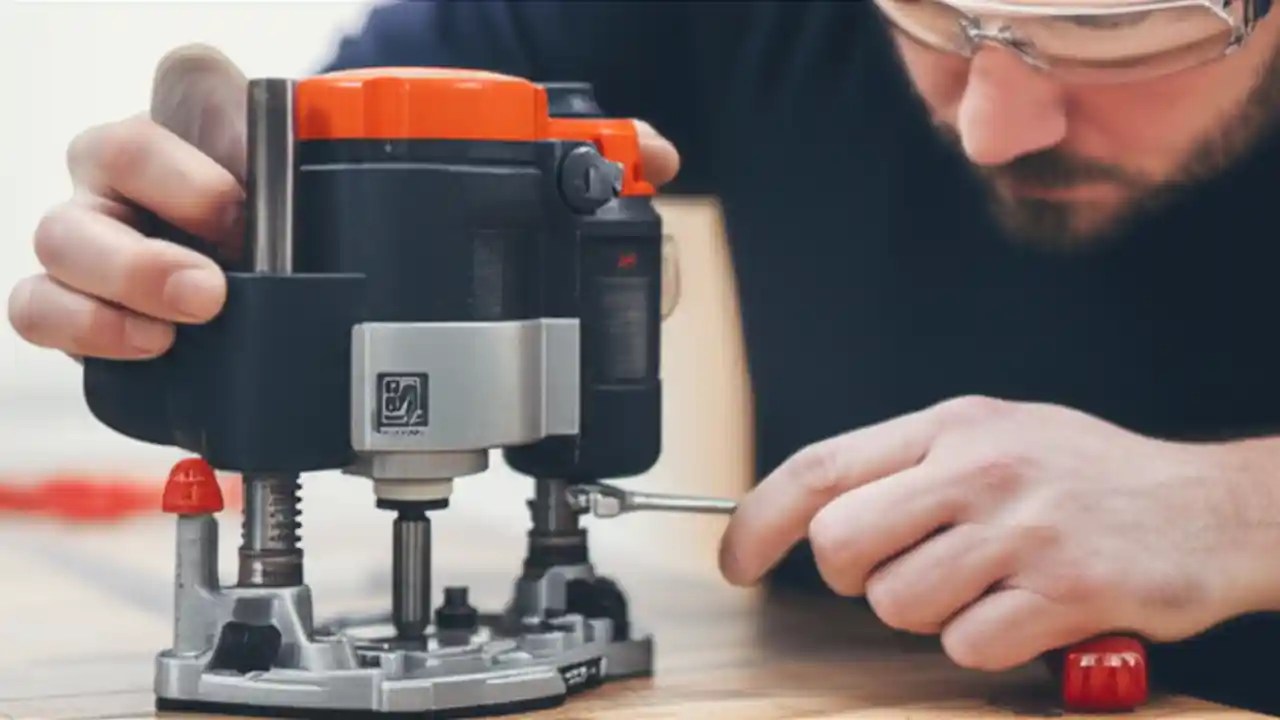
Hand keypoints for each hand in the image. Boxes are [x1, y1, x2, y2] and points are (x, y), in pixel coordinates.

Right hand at [8, 46, 680, 360]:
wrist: (318, 318)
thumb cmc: (370, 243)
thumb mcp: (467, 206)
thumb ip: (561, 173)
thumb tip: (652, 161)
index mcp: (249, 137)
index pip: (200, 78)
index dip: (218, 107)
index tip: (271, 162)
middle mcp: (172, 183)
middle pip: (113, 143)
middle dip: (169, 185)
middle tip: (238, 231)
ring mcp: (129, 249)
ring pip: (66, 227)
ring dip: (122, 267)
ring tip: (202, 305)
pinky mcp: (105, 320)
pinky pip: (45, 308)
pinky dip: (80, 328)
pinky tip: (150, 351)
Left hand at [719, 395, 1279, 670]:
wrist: (1207, 509)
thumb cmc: (1087, 477)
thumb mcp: (994, 436)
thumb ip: (910, 467)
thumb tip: (816, 513)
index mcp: (951, 426)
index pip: (821, 467)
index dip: (759, 519)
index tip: (737, 558)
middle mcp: (980, 468)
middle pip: (840, 542)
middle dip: (851, 576)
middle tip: (897, 572)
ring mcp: (1022, 529)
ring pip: (899, 602)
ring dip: (929, 613)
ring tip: (983, 587)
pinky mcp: (1064, 591)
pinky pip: (967, 644)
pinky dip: (985, 643)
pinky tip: (1022, 613)